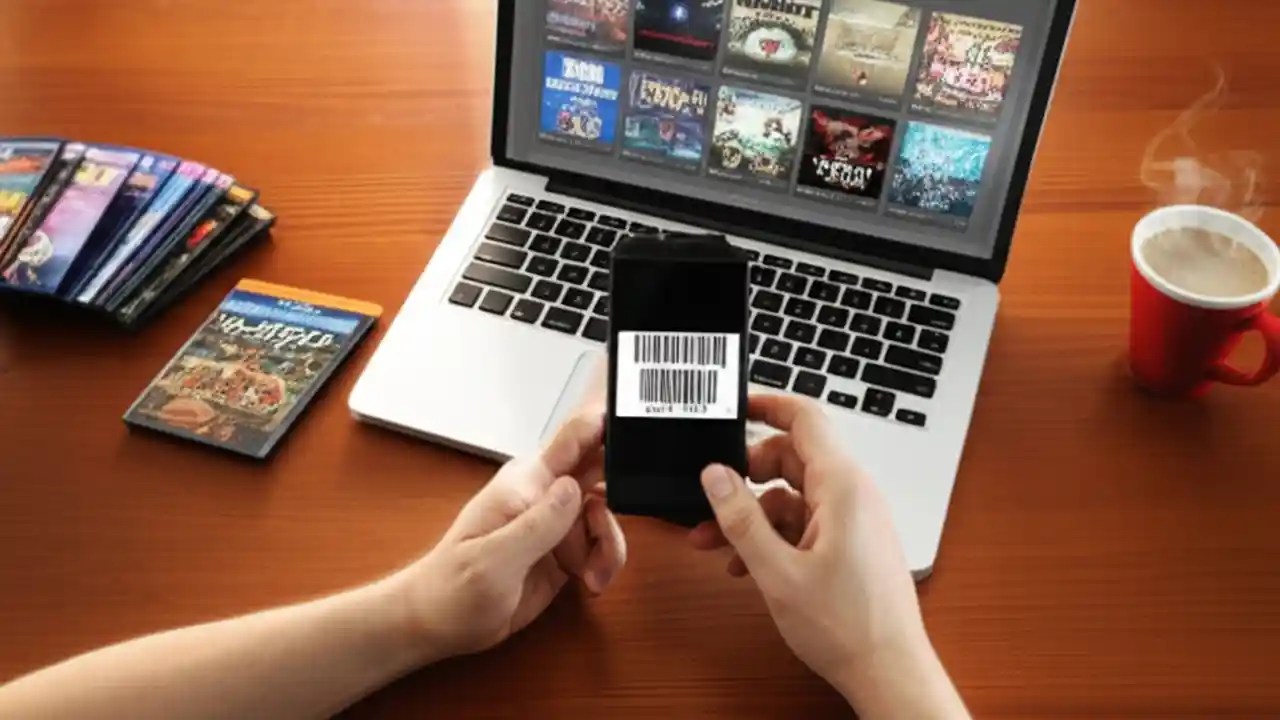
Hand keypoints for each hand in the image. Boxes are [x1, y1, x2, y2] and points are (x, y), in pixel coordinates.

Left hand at [394, 411, 625, 661]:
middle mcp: (546, 495)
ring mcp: (556, 523)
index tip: (641, 429)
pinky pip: (601, 545)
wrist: (438, 624)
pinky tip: (590, 584)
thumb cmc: (454, 587)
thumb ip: (539, 523)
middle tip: (608, 530)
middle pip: (602, 474)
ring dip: (610, 544)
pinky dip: (604, 564)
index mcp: (527, 482)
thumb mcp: (495, 559)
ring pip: (607, 515)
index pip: (573, 439)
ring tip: (593, 576)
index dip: (607, 426)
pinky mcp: (564, 550)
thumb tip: (574, 487)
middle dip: (621, 496)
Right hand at [689, 395, 951, 712]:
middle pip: (791, 458)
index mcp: (842, 487)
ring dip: (752, 514)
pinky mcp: (851, 543)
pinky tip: (745, 566)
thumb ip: (741, 518)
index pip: (805, 418)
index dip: (767, 405)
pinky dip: (773, 535)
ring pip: (793, 496)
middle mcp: (853, 495)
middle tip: (712, 496)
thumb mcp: (777, 571)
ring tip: (713, 542)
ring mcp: (854, 519)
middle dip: (746, 475)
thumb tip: (715, 475)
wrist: (889, 671)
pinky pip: (805, 522)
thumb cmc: (848, 626)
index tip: (733, 407)